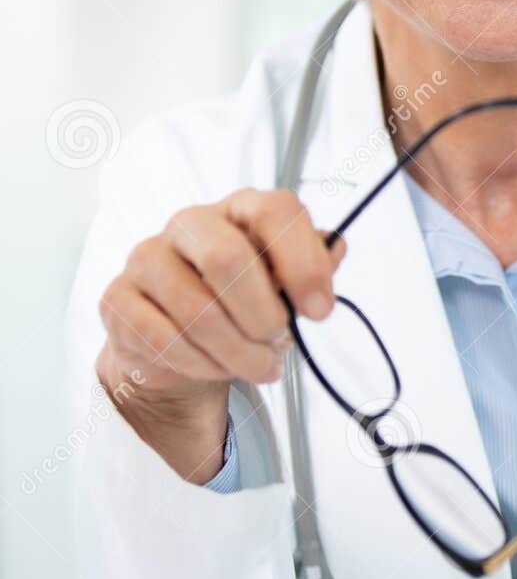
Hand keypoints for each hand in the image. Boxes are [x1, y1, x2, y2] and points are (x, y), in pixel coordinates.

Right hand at [96, 189, 345, 481]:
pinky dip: (202, 365)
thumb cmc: (240, 306)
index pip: (274, 210)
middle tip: (279, 344)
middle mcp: (189, 223)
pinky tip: (217, 369)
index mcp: (238, 209)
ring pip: (197, 311)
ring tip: (258, 367)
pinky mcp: (118, 299)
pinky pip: (164, 339)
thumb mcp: (283, 287)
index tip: (320, 311)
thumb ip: (311, 269)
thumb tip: (337, 246)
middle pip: (226, 258)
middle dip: (262, 316)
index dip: (303, 262)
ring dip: (238, 353)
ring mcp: (146, 257)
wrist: (178, 343)